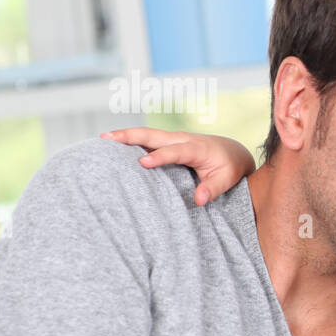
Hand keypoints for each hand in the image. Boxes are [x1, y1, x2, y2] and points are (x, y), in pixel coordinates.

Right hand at [100, 127, 256, 205]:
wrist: (233, 152)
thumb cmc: (229, 167)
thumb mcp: (227, 179)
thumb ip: (213, 189)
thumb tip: (199, 200)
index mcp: (196, 148)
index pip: (175, 151)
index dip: (159, 157)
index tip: (142, 163)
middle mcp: (182, 139)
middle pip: (153, 135)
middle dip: (131, 136)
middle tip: (107, 139)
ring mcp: (173, 139)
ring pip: (147, 135)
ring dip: (126, 136)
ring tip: (102, 140)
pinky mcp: (167, 143)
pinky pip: (147, 140)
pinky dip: (130, 141)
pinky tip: (112, 146)